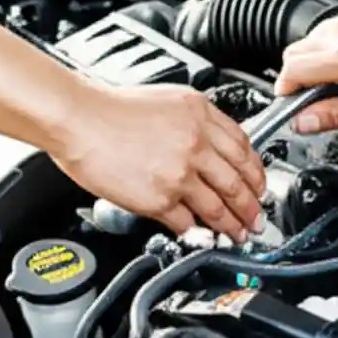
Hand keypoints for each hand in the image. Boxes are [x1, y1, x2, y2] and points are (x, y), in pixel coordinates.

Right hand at [51, 83, 265, 241]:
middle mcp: (196, 143)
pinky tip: (201, 238)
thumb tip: (211, 147)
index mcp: (201, 115)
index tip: (258, 184)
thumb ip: (195, 123)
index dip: (256, 172)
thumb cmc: (110, 109)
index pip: (244, 148)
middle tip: (257, 217)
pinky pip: (187, 222)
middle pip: (238, 181)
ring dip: (232, 225)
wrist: (79, 119)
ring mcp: (179, 173)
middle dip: (252, 205)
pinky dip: (197, 234)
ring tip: (238, 234)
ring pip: (218, 207)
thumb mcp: (168, 100)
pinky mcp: (159, 198)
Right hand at [275, 0, 337, 131]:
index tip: (294, 105)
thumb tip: (304, 122)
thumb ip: (335, 115)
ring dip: (317, 58)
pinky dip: (337, 41)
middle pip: (295, 52)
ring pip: (313, 37)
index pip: (290, 71)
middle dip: (298, 76)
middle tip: (319, 97)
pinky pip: (336, 25)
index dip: (286, 92)